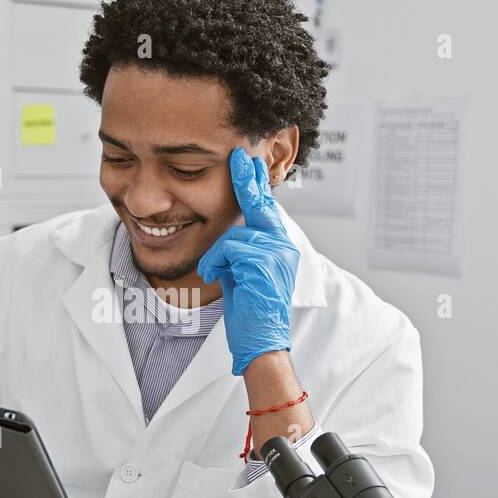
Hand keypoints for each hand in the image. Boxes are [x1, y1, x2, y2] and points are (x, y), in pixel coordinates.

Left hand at [198, 147, 299, 375]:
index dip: (256, 184)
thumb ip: (241, 250)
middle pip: (258, 205)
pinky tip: (215, 278)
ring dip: (216, 256)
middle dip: (246, 180)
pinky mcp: (263, 263)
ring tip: (215, 274)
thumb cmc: (250, 311)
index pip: (266, 208)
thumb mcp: (243, 272)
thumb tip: (230, 232)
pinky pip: (228, 249)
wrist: (261, 341)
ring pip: (233, 236)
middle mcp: (283, 246)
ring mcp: (276, 254)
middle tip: (238, 156)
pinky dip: (214, 263)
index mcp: (280, 246)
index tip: (247, 162)